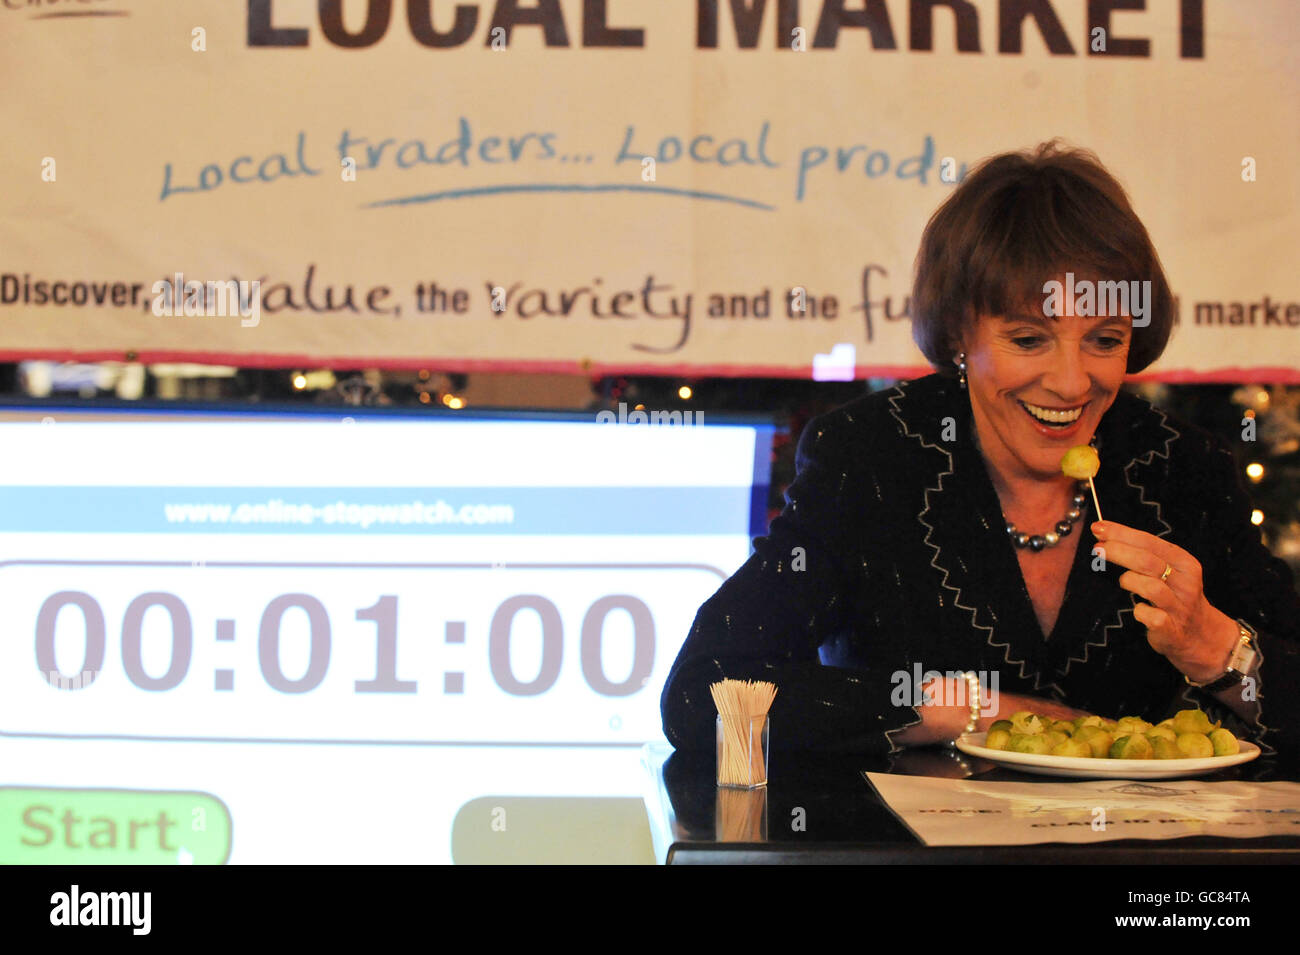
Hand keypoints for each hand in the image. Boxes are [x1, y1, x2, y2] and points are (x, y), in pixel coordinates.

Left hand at [1091, 520, 1238, 682]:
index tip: (1098, 528)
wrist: (1200, 635)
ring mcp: (1180, 607)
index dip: (1123, 534)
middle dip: (1119, 552)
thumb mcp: (1168, 571)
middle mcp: (1184, 583)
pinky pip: (1154, 618)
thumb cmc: (1175, 596)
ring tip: (1121, 581)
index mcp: (1183, 563)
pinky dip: (1141, 612)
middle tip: (1097, 549)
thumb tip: (1105, 535)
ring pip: (1152, 587)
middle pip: (1148, 562)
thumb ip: (1143, 554)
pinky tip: (1136, 609)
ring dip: (1129, 580)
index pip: (1151, 542)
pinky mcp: (1172, 629)